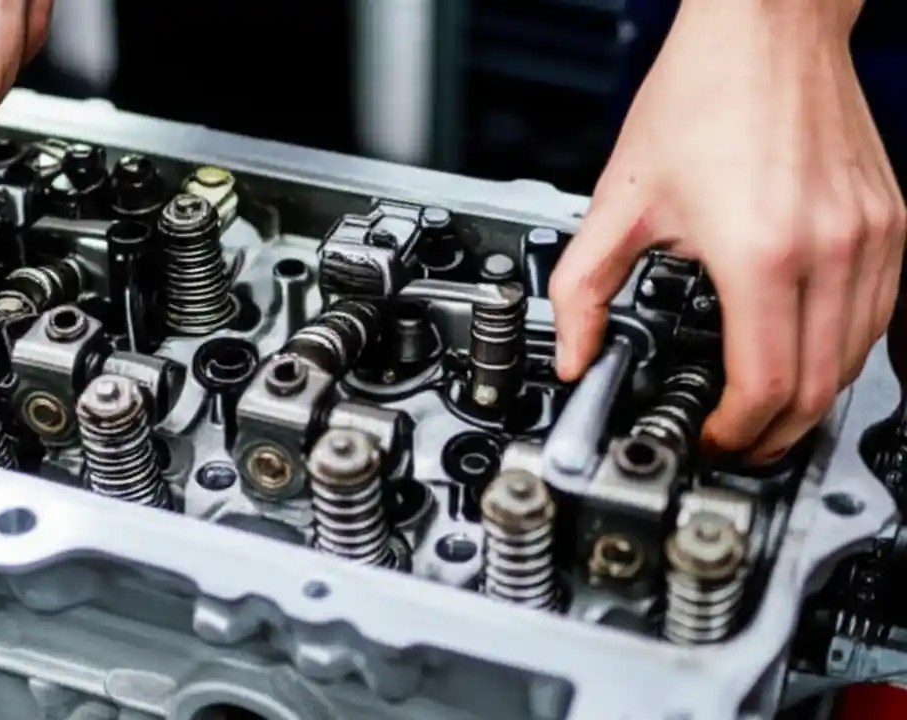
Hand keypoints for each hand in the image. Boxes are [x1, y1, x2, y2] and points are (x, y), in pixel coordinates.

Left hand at [549, 2, 904, 463]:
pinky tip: (807, 354)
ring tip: (767, 409)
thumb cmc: (701, 97)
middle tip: (739, 441)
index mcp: (762, 252)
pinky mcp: (891, 221)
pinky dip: (844, 350)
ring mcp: (871, 236)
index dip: (740, 430)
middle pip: (821, 387)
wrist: (765, 27)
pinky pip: (879, 313)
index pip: (769, 383)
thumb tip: (573, 354)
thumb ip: (583, 288)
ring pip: (858, 357)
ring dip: (814, 397)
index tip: (714, 437)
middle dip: (775, 432)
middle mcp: (831, 249)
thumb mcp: (620, 201)